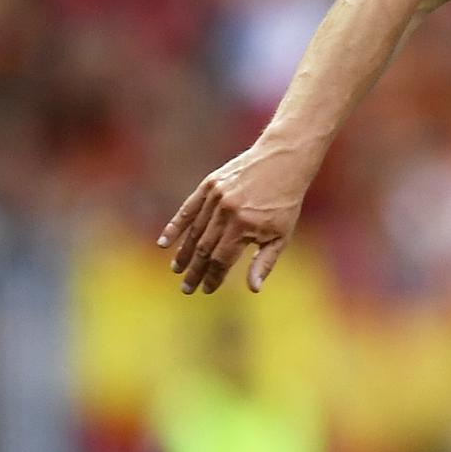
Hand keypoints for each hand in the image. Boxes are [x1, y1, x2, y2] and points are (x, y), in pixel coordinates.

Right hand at [158, 138, 323, 294]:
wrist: (283, 161)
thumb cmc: (285, 203)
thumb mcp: (282, 235)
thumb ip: (265, 262)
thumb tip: (253, 289)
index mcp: (245, 226)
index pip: (222, 260)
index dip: (213, 277)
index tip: (206, 290)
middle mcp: (227, 212)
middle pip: (205, 249)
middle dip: (195, 271)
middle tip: (186, 288)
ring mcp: (216, 196)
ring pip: (195, 231)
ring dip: (184, 253)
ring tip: (177, 269)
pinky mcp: (210, 184)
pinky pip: (188, 209)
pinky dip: (175, 226)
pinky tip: (165, 243)